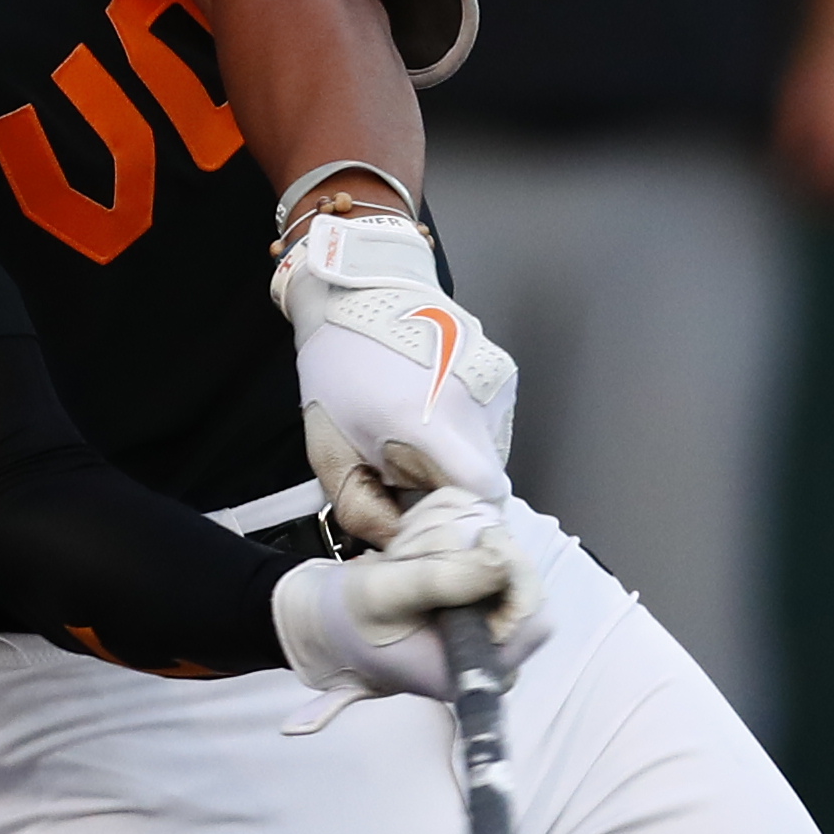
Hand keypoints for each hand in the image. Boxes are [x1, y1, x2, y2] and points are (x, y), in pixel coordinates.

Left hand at [272, 211, 517, 535]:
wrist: (355, 291)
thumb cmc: (336, 369)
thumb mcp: (331, 453)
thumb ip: (366, 512)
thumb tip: (402, 543)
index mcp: (430, 424)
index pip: (482, 499)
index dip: (458, 519)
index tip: (427, 519)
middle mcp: (474, 402)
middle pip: (487, 480)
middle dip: (452, 493)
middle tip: (410, 479)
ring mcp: (494, 381)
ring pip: (492, 452)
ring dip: (460, 459)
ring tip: (416, 434)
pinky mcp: (502, 369)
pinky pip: (492, 422)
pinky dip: (467, 430)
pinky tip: (431, 408)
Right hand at [273, 483, 553, 724]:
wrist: (325, 617)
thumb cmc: (349, 620)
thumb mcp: (385, 598)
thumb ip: (441, 582)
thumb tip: (501, 560)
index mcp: (478, 664)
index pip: (534, 618)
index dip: (516, 576)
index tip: (483, 546)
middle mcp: (490, 638)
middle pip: (518, 572)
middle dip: (466, 546)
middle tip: (410, 553)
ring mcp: (483, 603)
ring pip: (496, 540)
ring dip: (445, 530)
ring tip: (398, 556)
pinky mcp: (471, 571)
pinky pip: (477, 523)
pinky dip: (442, 517)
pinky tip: (406, 544)